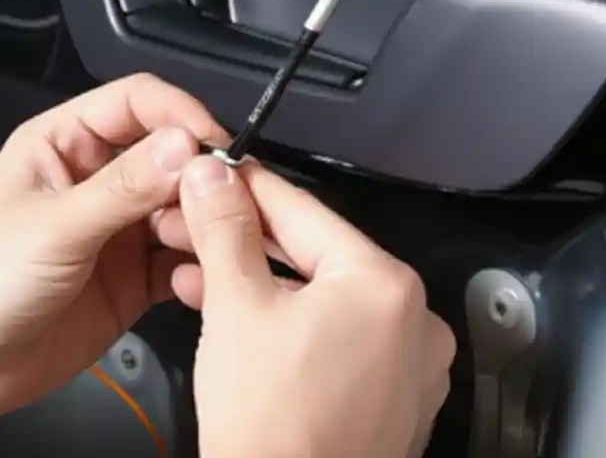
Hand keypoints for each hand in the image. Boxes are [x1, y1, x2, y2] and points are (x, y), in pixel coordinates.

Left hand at [0, 74, 226, 420]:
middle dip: (201, 176)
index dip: (179, 115)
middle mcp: (95, 180)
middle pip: (169, 156)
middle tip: (226, 201)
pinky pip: (181, 260)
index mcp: (63, 144)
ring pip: (182, 208)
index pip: (136, 103)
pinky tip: (200, 278)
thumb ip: (124, 187)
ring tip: (208, 243)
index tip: (214, 145)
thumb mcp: (55, 227)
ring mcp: (116, 230)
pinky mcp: (131, 279)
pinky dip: (199, 266)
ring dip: (203, 223)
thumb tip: (184, 145)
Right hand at [163, 157, 456, 457]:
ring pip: (322, 301)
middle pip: (315, 256)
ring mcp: (410, 367)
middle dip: (243, 245)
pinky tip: (239, 324)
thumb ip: (226, 230)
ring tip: (199, 280)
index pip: (304, 210)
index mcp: (385, 285)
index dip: (245, 189)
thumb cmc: (272, 429)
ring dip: (258, 287)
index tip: (213, 176)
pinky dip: (290, 327)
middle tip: (191, 230)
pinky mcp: (393, 401)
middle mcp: (414, 322)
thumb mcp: (235, 307)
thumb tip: (213, 177)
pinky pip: (337, 342)